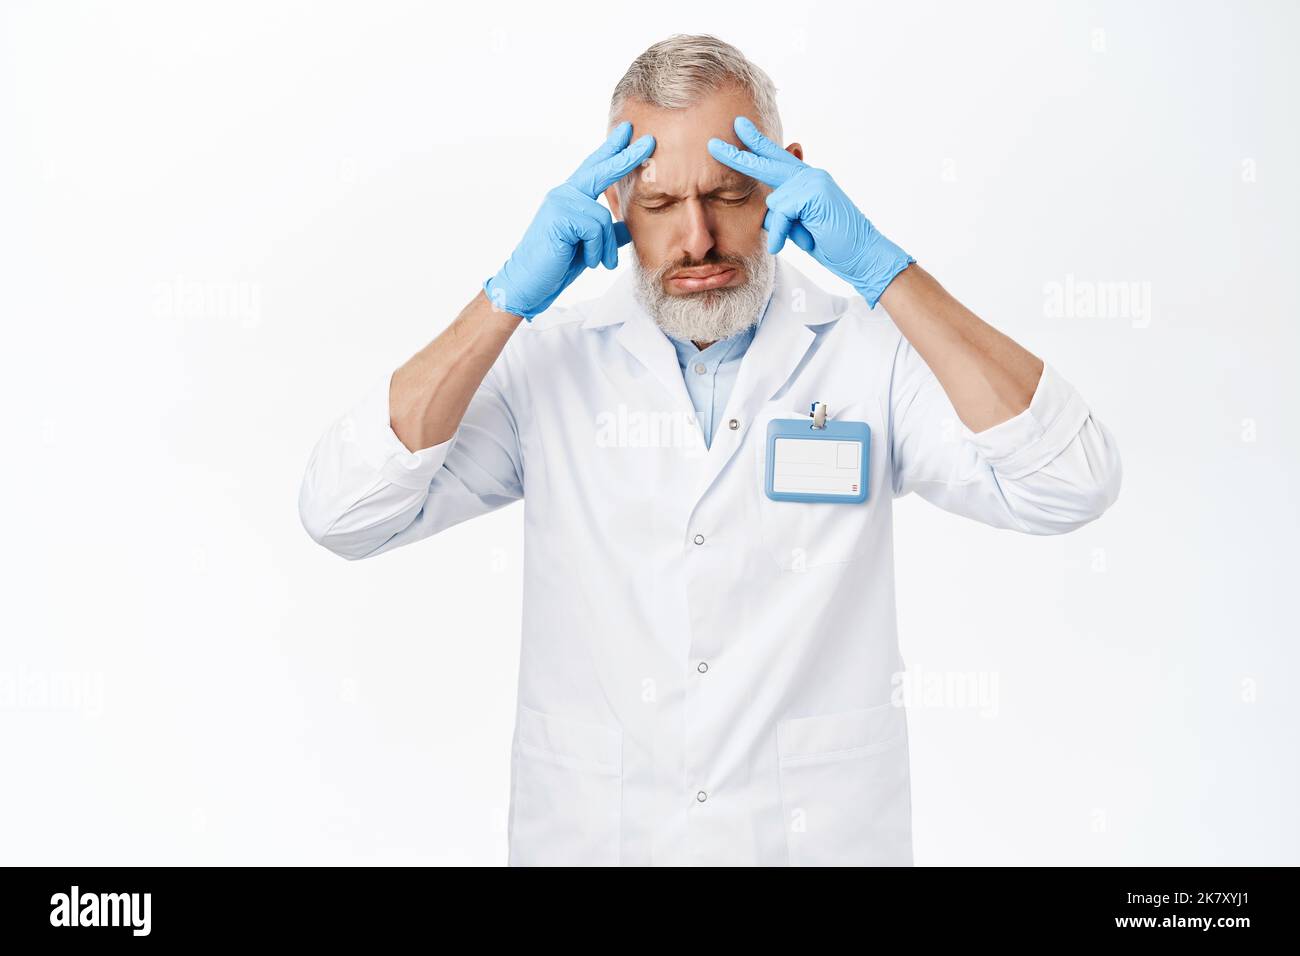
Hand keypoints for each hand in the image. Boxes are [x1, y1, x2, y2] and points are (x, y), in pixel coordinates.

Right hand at [484, 121, 654, 319]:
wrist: (528, 283)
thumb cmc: (556, 265)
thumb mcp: (588, 247)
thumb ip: (606, 234)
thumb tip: (626, 228)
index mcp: (571, 197)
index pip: (594, 169)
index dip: (611, 151)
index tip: (627, 132)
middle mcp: (564, 194)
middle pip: (600, 171)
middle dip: (626, 157)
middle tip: (649, 141)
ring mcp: (560, 203)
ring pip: (603, 218)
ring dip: (604, 247)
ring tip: (597, 262)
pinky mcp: (560, 217)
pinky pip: (595, 230)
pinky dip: (595, 250)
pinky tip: (584, 260)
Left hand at [706, 116, 913, 306]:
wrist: (861, 253)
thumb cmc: (831, 242)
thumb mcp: (799, 226)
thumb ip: (784, 211)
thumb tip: (769, 205)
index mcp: (805, 180)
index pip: (778, 158)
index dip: (757, 143)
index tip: (740, 127)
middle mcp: (810, 175)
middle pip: (768, 162)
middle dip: (739, 155)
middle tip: (713, 144)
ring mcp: (814, 181)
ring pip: (774, 200)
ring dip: (782, 227)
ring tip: (803, 237)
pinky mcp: (814, 193)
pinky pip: (782, 213)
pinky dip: (783, 233)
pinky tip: (792, 244)